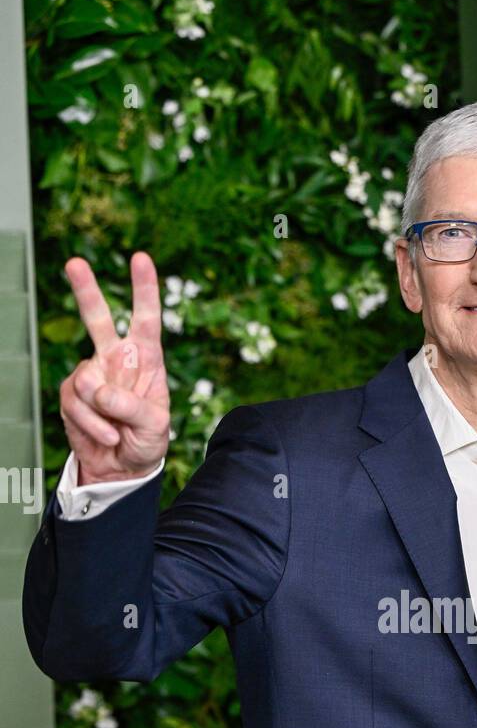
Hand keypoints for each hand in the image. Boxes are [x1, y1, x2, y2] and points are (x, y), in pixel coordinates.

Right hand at [60, 251, 169, 484]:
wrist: (122, 468)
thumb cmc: (146, 441)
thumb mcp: (154, 427)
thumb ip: (133, 407)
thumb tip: (101, 391)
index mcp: (146, 359)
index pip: (146, 319)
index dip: (144, 289)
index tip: (140, 259)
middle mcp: (116, 359)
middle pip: (98, 319)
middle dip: (86, 290)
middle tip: (75, 262)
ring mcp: (92, 374)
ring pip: (87, 380)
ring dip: (103, 413)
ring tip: (118, 430)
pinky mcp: (71, 394)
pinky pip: (76, 405)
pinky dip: (92, 425)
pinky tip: (106, 435)